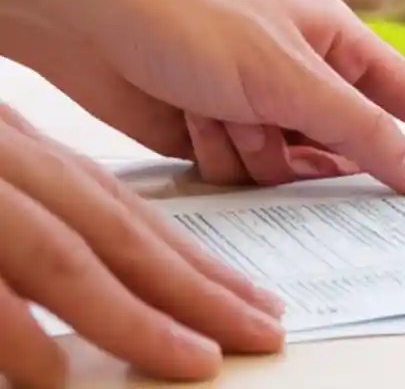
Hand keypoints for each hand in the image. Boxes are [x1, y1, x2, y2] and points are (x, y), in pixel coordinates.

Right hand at [0, 103, 285, 385]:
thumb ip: (33, 224)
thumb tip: (96, 275)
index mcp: (23, 153)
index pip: (128, 214)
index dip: (195, 262)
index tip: (255, 301)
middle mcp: (9, 162)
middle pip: (119, 235)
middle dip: (199, 292)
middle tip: (265, 335)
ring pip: (63, 259)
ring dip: (134, 317)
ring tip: (199, 362)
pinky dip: (17, 331)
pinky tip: (50, 374)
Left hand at [1, 12, 361, 184]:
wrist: (82, 23)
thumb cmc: (188, 21)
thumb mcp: (288, 76)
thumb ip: (359, 130)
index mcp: (337, 43)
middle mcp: (304, 78)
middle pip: (346, 147)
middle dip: (313, 151)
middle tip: (282, 131)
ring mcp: (261, 109)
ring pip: (291, 173)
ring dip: (255, 151)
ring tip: (217, 108)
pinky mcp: (220, 137)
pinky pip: (245, 180)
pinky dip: (218, 156)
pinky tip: (189, 119)